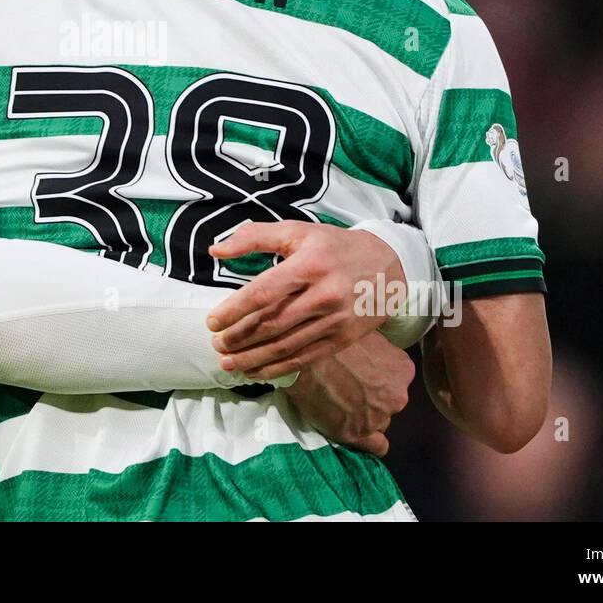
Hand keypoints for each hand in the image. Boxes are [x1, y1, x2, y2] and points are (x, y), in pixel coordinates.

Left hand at [206, 220, 405, 378]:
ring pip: (286, 346)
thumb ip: (254, 236)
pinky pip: (305, 358)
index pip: (264, 292)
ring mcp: (335, 320)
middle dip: (239, 338)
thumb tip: (216, 249)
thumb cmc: (334, 247)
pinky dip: (278, 369)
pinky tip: (256, 372)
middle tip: (216, 345)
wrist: (390, 265)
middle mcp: (323, 295)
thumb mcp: (297, 231)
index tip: (212, 322)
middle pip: (272, 323)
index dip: (234, 310)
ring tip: (228, 363)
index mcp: (309, 265)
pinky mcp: (343, 339)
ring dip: (253, 359)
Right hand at [285, 331, 414, 456]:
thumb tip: (375, 351)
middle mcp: (397, 396)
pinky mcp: (358, 434)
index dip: (378, 378)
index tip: (361, 374)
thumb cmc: (333, 339)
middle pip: (389, 402)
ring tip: (341, 406)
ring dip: (366, 417)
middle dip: (373, 398)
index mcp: (402, 369)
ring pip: (379, 422)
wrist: (304, 357)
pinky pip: (377, 447)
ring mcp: (378, 417)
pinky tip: (355, 432)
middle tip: (348, 387)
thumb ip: (378, 349)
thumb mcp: (365, 332)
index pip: (398, 380)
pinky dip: (369, 442)